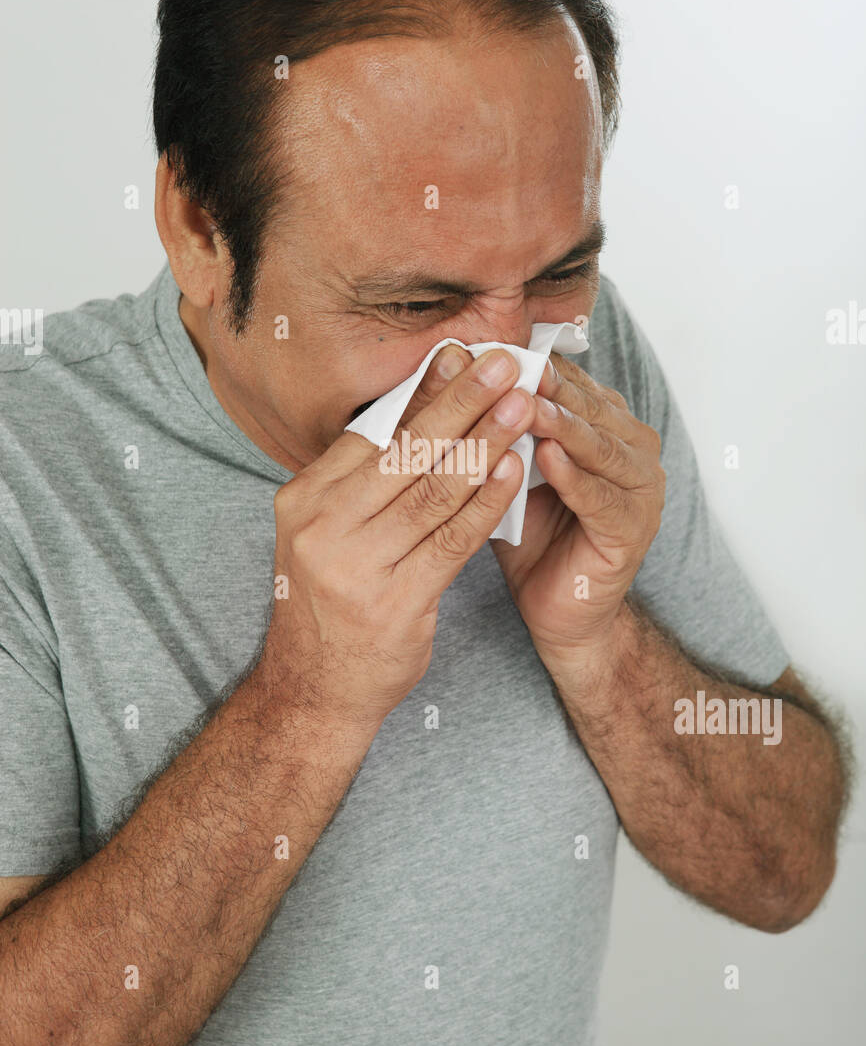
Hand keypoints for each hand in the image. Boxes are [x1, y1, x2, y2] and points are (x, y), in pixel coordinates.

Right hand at [260, 344, 532, 729]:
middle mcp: (323, 528)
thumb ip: (367, 477)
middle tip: (504, 364)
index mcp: (304, 499)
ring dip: (486, 442)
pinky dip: (488, 501)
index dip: (422, 391)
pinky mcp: (397, 602)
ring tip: (523, 406)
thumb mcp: (330, 531)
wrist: (315, 690)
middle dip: (462, 401)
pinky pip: (455, 539)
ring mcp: (357, 567)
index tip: (461, 355)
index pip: (372, 432)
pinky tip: (514, 470)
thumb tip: (423, 403)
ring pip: (435, 490)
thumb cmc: (333, 600)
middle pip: (405, 451)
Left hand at [491, 352, 665, 661]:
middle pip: (589, 408)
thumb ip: (497, 426)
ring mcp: (641, 491)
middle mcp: (633, 451)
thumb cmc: (530, 536)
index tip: (489, 347)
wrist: (557, 613)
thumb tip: (453, 366)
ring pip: (600, 447)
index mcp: (607, 427)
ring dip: (563, 425)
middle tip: (509, 365)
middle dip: (547, 387)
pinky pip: (602, 498)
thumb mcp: (509, 470)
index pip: (570, 385)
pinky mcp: (634, 530)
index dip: (530, 367)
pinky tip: (547, 458)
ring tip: (527, 405)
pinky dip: (575, 477)